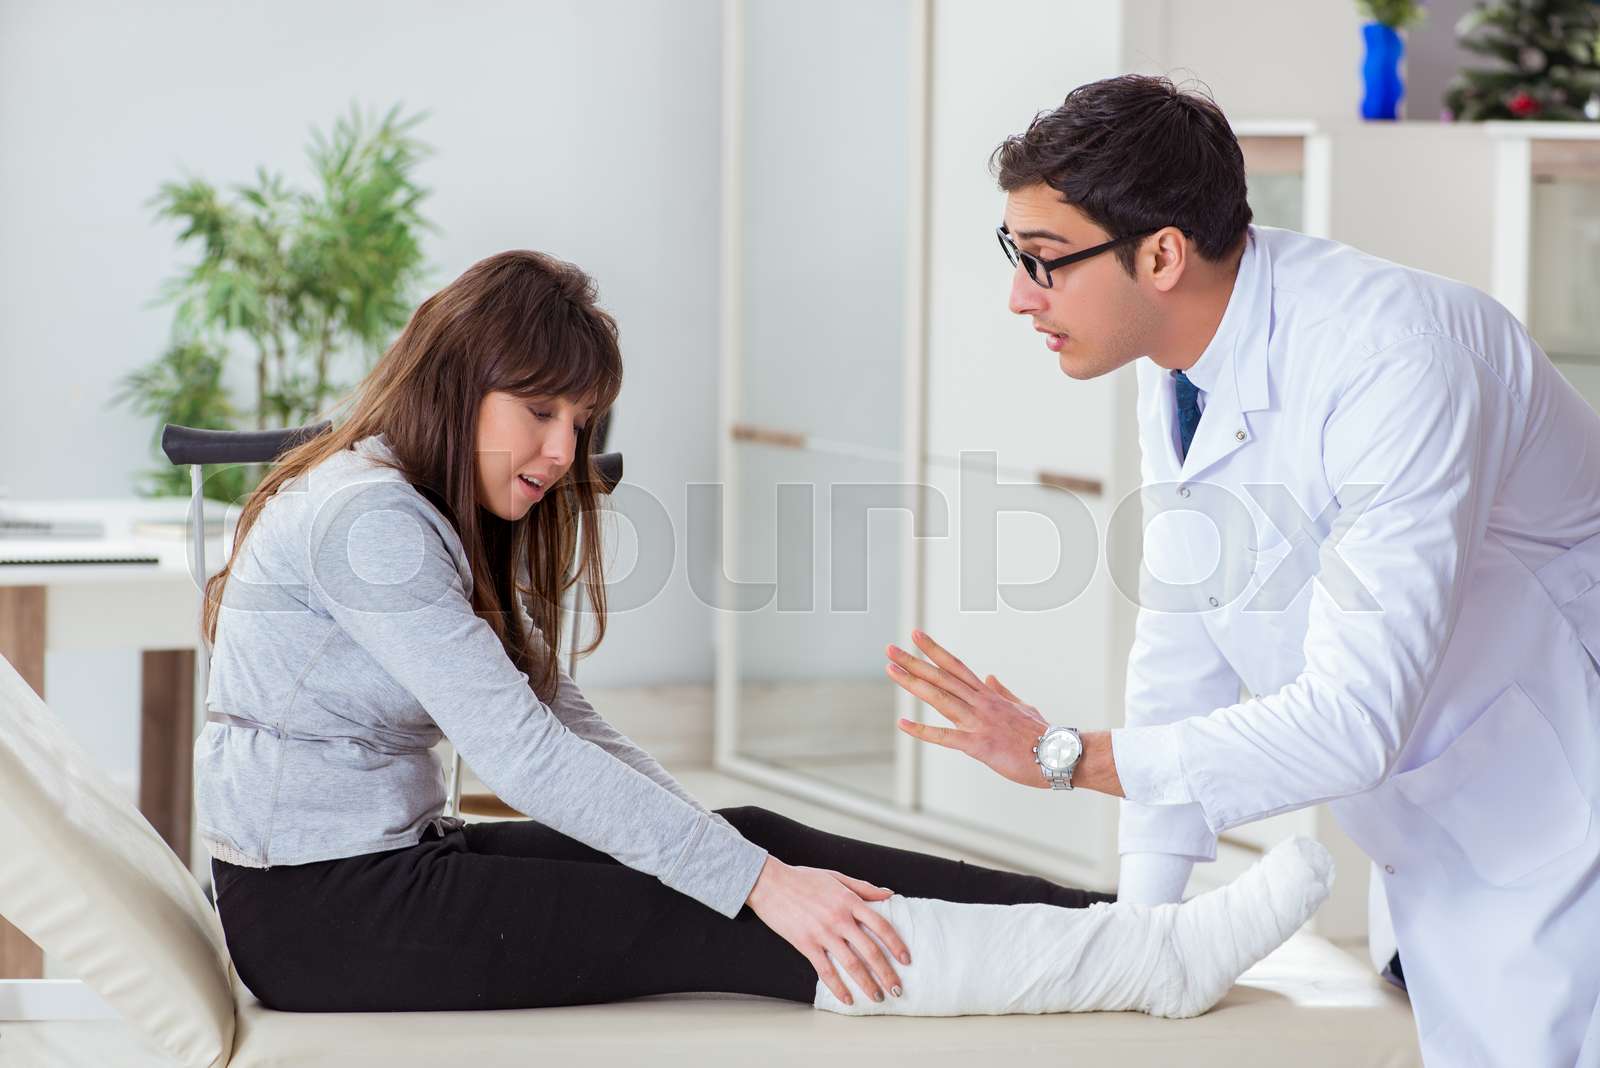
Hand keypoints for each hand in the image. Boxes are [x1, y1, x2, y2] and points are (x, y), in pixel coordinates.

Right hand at [745, 856, 910, 1005]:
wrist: (770, 883)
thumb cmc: (803, 878)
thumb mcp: (836, 876)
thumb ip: (863, 887)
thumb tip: (888, 894)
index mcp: (849, 901)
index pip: (881, 926)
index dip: (896, 945)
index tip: (906, 960)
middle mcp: (840, 918)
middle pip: (871, 950)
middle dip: (886, 972)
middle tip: (897, 988)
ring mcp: (823, 933)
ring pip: (852, 964)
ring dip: (867, 984)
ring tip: (877, 997)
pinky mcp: (806, 944)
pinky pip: (826, 970)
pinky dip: (838, 987)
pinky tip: (847, 998)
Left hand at [885, 629, 1053, 788]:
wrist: (1061, 755)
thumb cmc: (1043, 735)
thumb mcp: (1023, 707)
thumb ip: (1004, 692)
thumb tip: (990, 677)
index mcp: (989, 695)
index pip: (956, 666)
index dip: (934, 650)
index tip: (915, 636)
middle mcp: (981, 704)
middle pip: (942, 678)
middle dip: (914, 662)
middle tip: (889, 649)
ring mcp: (980, 722)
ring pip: (940, 698)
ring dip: (914, 684)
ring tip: (891, 670)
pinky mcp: (979, 745)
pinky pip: (946, 736)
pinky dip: (922, 731)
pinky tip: (902, 723)